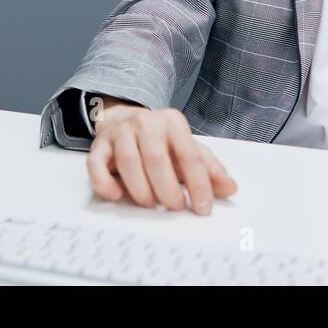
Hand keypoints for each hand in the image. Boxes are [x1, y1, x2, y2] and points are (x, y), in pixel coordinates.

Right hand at [85, 97, 236, 213]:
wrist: (123, 119)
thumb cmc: (160, 141)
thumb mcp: (187, 149)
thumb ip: (209, 168)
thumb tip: (230, 188)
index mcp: (173, 122)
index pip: (189, 155)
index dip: (198, 184)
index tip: (203, 208)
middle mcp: (145, 123)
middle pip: (157, 158)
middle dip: (167, 189)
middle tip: (174, 207)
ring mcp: (120, 133)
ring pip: (128, 161)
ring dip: (141, 189)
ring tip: (150, 204)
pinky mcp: (99, 145)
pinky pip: (96, 164)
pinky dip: (105, 183)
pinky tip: (117, 195)